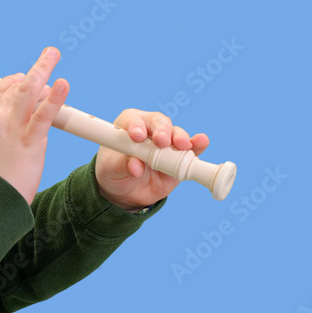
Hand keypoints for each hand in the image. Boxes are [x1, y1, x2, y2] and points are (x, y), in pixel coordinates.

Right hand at [0, 48, 68, 203]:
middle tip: (49, 56)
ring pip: (29, 91)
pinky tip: (63, 85)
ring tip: (53, 55)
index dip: (16, 81)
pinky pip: (45, 115)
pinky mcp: (30, 141)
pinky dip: (55, 98)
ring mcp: (11, 127)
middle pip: (16, 86)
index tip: (27, 79)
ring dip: (43, 69)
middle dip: (35, 70)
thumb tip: (10, 128)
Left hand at [94, 109, 209, 210]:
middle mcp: (149, 130)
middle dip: (162, 130)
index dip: (136, 125)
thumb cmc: (113, 172)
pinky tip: (201, 142)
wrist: (125, 192)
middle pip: (159, 123)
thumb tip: (136, 167)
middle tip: (161, 141)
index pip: (133, 120)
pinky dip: (197, 145)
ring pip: (176, 134)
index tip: (136, 136)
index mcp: (128, 125)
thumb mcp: (110, 169)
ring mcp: (166, 144)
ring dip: (180, 137)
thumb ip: (121, 164)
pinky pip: (191, 149)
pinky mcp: (179, 158)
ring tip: (182, 144)